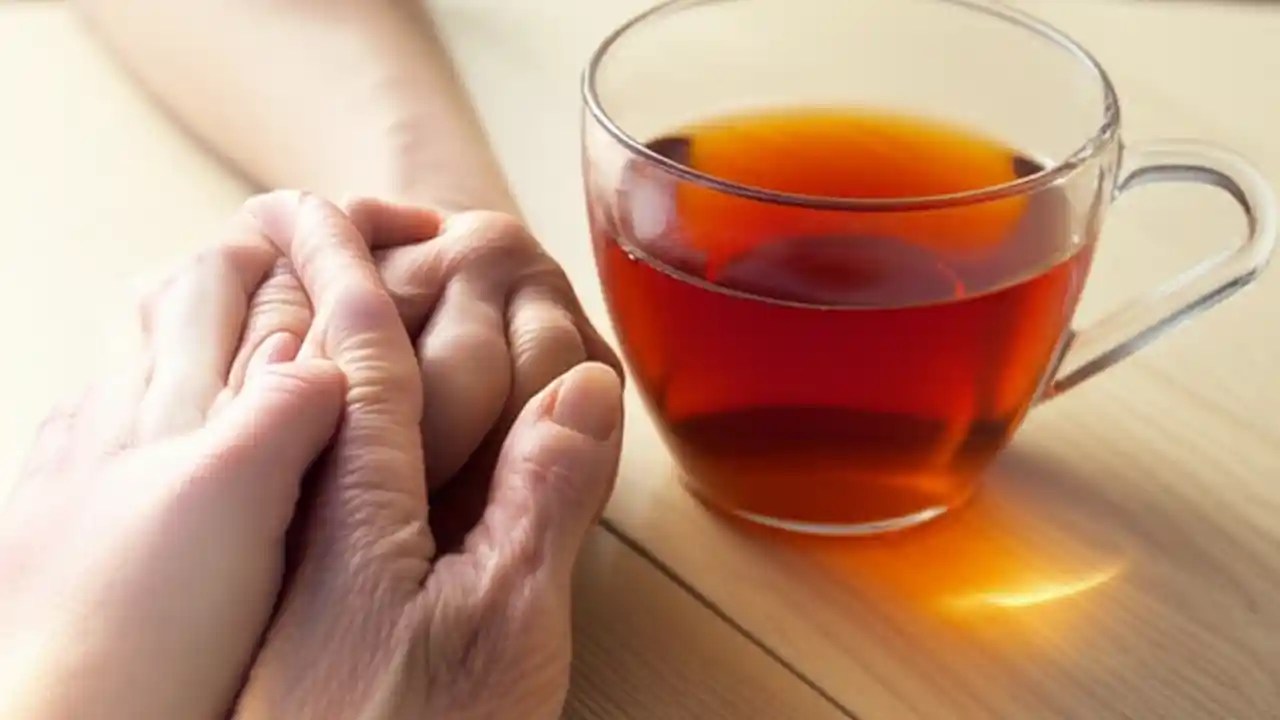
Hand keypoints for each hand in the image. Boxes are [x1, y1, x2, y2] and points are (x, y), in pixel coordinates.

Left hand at [0, 230, 346, 719]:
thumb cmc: (137, 633)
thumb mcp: (228, 504)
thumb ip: (278, 412)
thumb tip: (328, 351)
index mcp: (174, 398)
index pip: (242, 267)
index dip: (318, 230)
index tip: (405, 225)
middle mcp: (126, 410)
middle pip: (196, 286)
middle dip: (272, 247)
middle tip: (352, 244)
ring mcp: (97, 455)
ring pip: (153, 340)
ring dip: (219, 307)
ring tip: (279, 304)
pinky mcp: (76, 506)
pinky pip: (122, 406)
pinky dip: (174, 378)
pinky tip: (188, 407)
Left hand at [231, 192, 622, 718]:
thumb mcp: (507, 628)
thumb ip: (537, 499)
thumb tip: (577, 387)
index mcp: (361, 508)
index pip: (350, 358)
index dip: (341, 273)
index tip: (323, 204)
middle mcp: (312, 524)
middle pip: (295, 379)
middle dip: (290, 293)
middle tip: (293, 224)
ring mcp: (296, 569)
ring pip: (281, 430)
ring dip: (284, 350)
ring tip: (290, 299)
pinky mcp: (293, 614)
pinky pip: (285, 485)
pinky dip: (291, 427)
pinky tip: (311, 442)